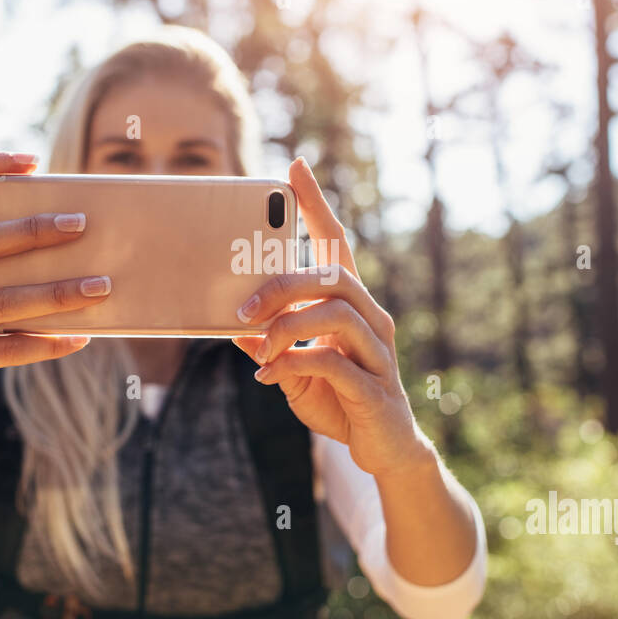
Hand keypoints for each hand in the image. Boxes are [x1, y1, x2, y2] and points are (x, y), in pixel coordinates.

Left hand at [233, 157, 432, 477]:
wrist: (382, 450)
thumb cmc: (339, 400)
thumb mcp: (293, 370)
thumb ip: (270, 345)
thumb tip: (235, 327)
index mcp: (352, 305)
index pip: (336, 243)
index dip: (316, 205)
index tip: (294, 169)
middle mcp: (371, 319)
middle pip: (332, 276)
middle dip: (283, 284)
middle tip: (244, 307)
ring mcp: (378, 352)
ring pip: (337, 312)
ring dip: (287, 326)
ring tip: (258, 348)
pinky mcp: (375, 387)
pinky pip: (333, 360)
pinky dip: (294, 362)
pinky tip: (269, 375)